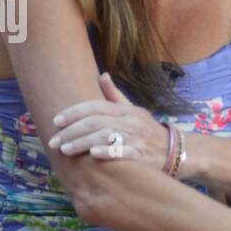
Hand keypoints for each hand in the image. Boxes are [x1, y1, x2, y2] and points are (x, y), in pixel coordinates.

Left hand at [48, 72, 169, 168]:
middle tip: (54, 141)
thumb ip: (114, 96)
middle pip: (95, 122)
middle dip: (71, 131)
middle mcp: (129, 121)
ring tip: (65, 150)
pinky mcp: (141, 155)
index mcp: (124, 110)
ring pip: (105, 136)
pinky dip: (108, 152)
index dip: (73, 112)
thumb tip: (102, 75)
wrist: (176, 150)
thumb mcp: (133, 110)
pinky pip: (123, 152)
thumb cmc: (148, 131)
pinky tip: (93, 155)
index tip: (56, 121)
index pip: (94, 106)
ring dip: (82, 142)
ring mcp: (135, 138)